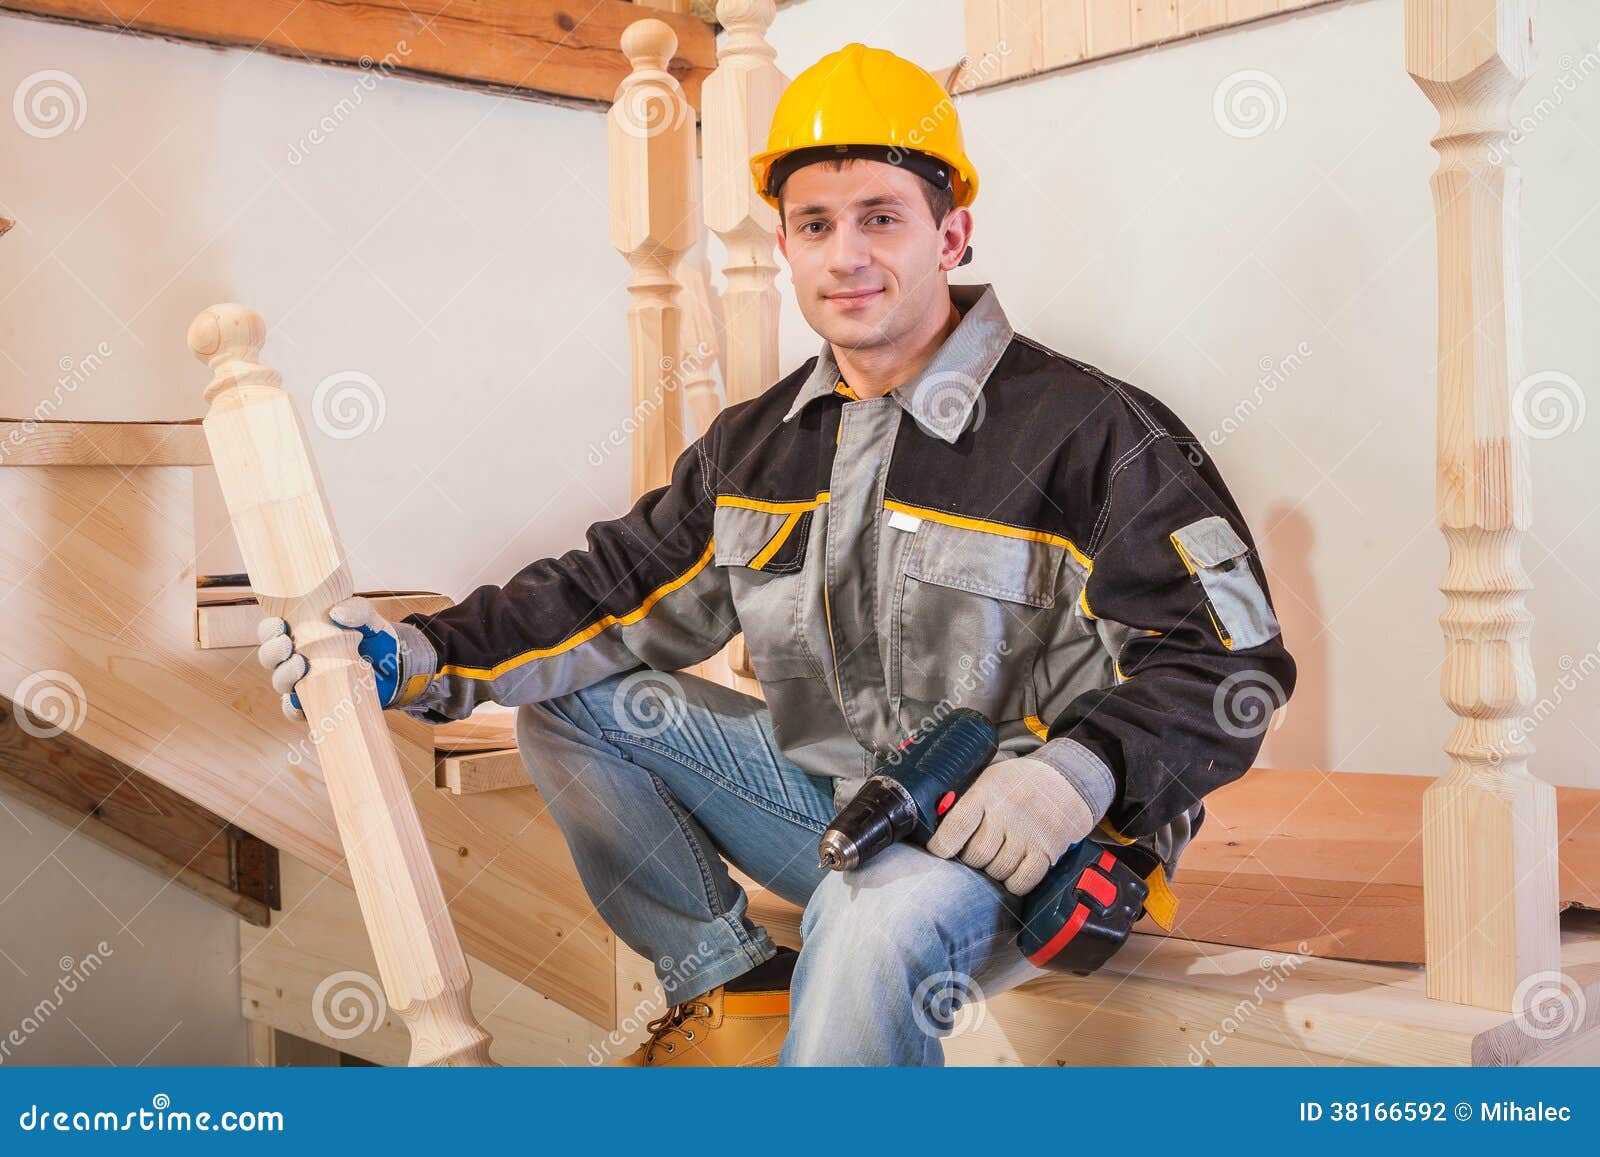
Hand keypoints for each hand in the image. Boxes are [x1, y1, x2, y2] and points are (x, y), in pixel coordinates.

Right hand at [256, 596, 403, 721]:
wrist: (395, 668)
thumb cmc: (374, 637)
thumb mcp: (369, 618)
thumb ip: (357, 609)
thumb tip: (336, 613)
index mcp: (301, 632)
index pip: (272, 630)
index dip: (269, 628)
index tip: (280, 624)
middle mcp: (297, 657)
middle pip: (269, 656)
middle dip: (272, 652)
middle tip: (287, 645)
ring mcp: (305, 681)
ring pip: (279, 681)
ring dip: (283, 675)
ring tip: (301, 665)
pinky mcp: (316, 703)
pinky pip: (295, 710)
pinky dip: (294, 708)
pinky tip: (301, 701)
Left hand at [925, 755, 1097, 894]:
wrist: (1070, 777)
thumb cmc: (1023, 780)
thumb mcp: (992, 777)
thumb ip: (970, 800)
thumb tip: (940, 827)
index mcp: (988, 791)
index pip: (957, 825)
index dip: (942, 845)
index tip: (937, 852)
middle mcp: (1008, 812)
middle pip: (977, 854)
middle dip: (970, 860)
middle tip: (973, 855)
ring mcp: (1030, 833)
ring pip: (998, 870)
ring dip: (992, 872)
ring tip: (994, 860)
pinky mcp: (1048, 850)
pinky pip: (1023, 880)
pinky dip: (1013, 883)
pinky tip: (1012, 873)